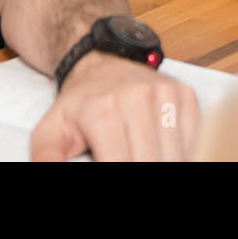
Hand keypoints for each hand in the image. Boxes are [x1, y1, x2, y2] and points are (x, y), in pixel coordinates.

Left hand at [31, 51, 199, 160]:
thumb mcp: (51, 132)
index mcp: (103, 112)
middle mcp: (138, 99)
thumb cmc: (80, 103)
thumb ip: (47, 161)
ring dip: (163, 163)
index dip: (121, 178)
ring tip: (143, 157)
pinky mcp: (185, 95)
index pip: (121, 166)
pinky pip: (194, 140)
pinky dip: (182, 154)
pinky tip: (162, 152)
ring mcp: (165, 95)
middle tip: (128, 162)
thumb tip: (43, 174)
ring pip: (177, 156)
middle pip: (151, 163)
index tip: (110, 166)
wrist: (101, 60)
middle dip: (144, 172)